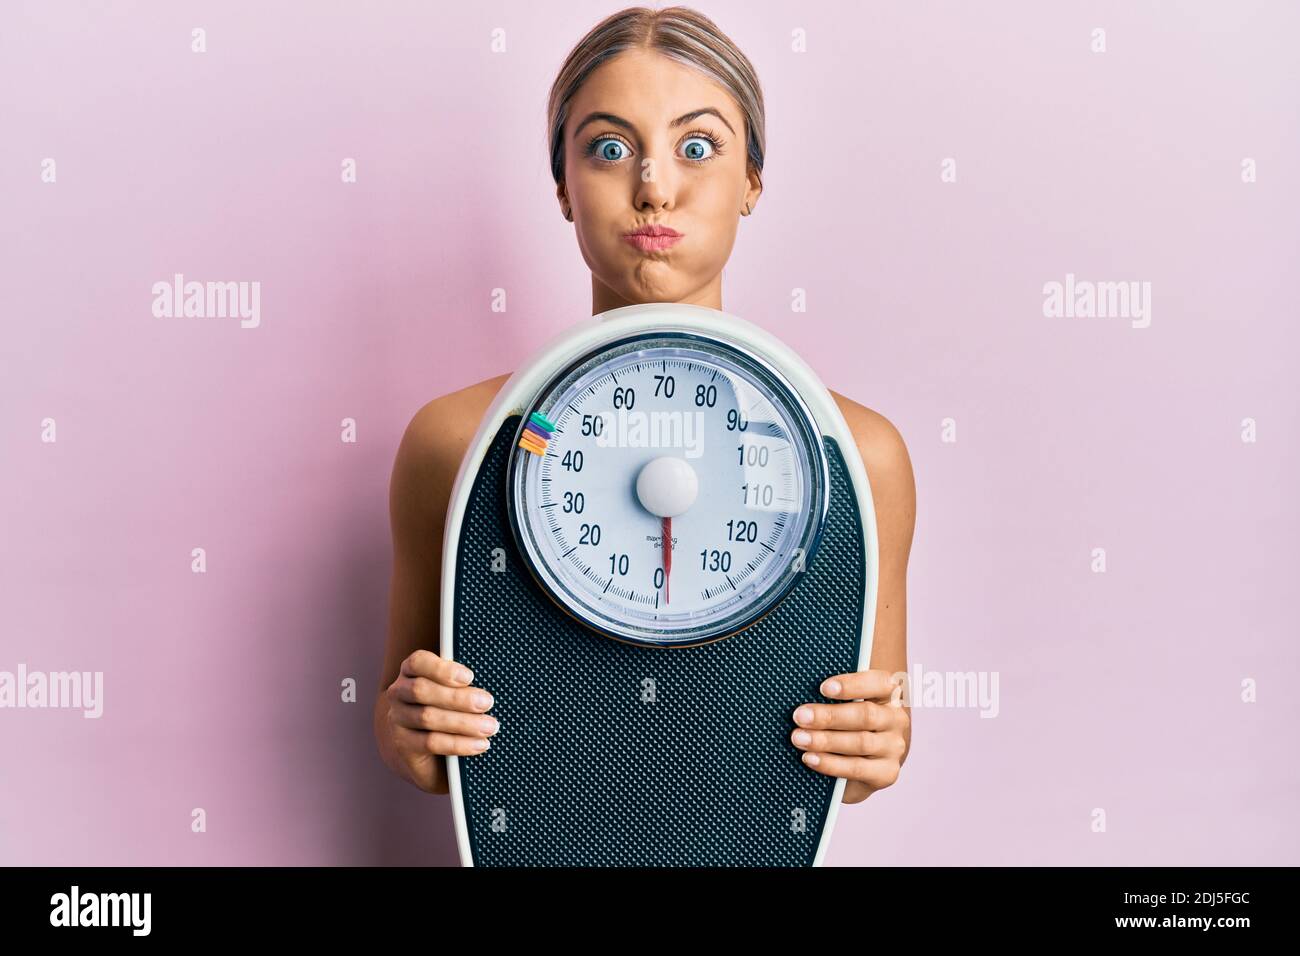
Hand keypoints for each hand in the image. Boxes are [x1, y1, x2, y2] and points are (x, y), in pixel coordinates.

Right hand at [381, 649, 498, 792]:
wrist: (427, 750)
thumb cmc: (448, 709)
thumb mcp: (454, 691)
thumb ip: (463, 684)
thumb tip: (490, 687)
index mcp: (411, 671)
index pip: (418, 662)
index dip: (442, 669)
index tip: (469, 677)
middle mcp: (398, 692)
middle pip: (422, 690)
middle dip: (458, 697)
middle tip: (488, 703)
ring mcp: (397, 719)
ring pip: (428, 717)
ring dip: (463, 722)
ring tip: (490, 727)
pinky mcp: (402, 744)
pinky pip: (431, 742)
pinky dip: (459, 743)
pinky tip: (480, 744)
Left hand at [790, 668, 909, 803]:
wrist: (862, 762)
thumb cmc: (845, 723)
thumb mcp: (843, 705)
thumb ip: (832, 697)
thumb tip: (800, 691)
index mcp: (889, 694)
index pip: (879, 682)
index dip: (852, 684)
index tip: (823, 688)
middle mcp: (896, 719)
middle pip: (866, 715)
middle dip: (829, 716)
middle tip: (799, 716)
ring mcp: (894, 747)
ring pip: (861, 742)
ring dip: (825, 740)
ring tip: (798, 738)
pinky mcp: (887, 773)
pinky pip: (857, 768)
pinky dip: (831, 764)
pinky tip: (810, 758)